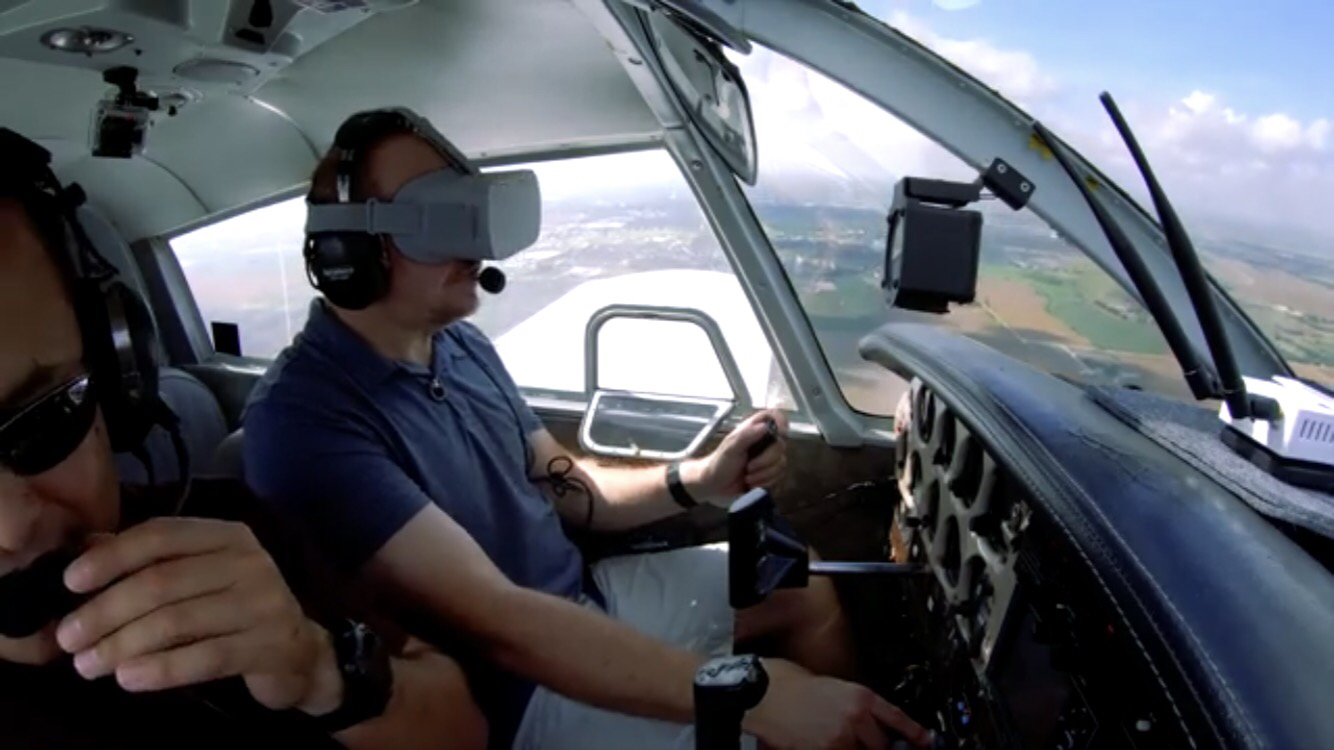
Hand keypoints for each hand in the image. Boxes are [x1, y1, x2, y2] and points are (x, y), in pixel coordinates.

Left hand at [54, 517, 341, 714]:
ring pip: (178, 621)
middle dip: (105, 611)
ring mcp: (263, 602)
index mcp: (226, 535)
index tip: (70, 584)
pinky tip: (129, 679)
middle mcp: (249, 561)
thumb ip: (149, 560)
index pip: (161, 535)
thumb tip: (85, 550)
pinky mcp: (270, 645)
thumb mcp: (199, 575)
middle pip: (162, 581)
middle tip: (68, 639)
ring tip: (88, 665)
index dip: (111, 557)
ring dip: (123, 644)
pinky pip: (205, 658)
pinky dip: (162, 669)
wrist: (300, 653)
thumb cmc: (236, 610)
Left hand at [691, 409, 789, 505]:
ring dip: (763, 474)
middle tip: (749, 467)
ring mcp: (767, 457)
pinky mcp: (768, 472)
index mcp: (753, 429)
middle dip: (765, 461)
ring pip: (780, 463)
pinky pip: (778, 476)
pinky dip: (765, 482)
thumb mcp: (730, 447)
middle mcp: (763, 441)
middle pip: (780, 445)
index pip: (774, 416)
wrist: (714, 485)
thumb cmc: (719, 462)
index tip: (780, 434)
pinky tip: (752, 483)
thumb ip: (746, 435)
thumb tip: (765, 427)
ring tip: (748, 477)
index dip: (781, 422)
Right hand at [744, 658, 930, 749]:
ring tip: (842, 741)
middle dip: (879, 746)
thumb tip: (869, 722)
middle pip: (882, 744)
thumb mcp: (832, 687)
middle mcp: (855, 717)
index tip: (925, 742)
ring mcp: (841, 737)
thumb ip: (854, 705)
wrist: (764, 691)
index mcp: (861, 696)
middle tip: (874, 744)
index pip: (897, 719)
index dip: (914, 734)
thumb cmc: (788, 684)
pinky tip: (830, 745)